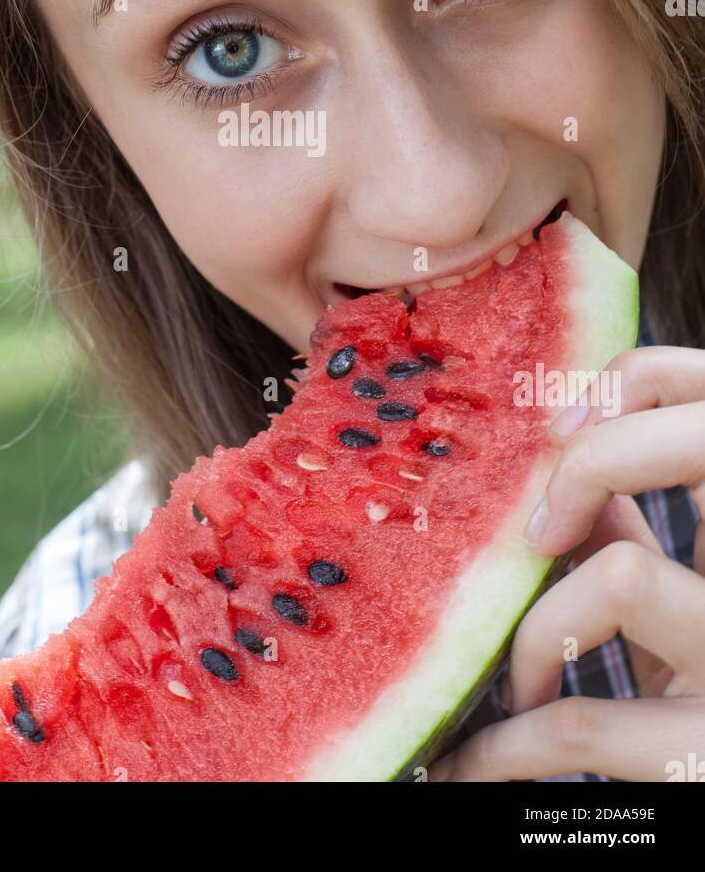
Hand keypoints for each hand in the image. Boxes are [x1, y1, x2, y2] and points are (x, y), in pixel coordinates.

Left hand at [430, 346, 704, 781]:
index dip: (644, 378)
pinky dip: (500, 747)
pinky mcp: (702, 759)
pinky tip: (465, 767)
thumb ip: (634, 538)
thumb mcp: (677, 615)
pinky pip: (578, 722)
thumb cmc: (690, 709)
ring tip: (516, 686)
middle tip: (539, 533)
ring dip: (532, 634)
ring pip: (619, 572)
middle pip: (699, 444)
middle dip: (596, 461)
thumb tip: (564, 475)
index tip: (564, 428)